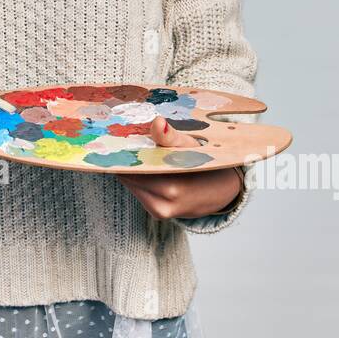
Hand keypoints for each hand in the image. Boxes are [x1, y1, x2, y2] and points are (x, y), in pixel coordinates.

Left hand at [115, 117, 243, 219]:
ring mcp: (160, 211)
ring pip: (132, 186)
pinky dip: (138, 180)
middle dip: (127, 161)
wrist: (222, 190)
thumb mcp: (191, 146)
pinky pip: (139, 193)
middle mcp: (165, 202)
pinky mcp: (158, 214)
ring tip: (132, 153)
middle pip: (130, 178)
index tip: (116, 139)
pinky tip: (143, 167)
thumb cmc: (205, 162)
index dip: (126, 153)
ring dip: (131, 171)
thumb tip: (157, 123)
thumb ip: (170, 137)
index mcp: (173, 185)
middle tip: (119, 143)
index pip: (135, 168)